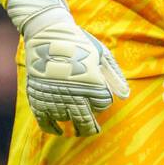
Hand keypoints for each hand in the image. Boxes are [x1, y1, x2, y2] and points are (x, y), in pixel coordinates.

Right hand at [6, 0, 129, 135]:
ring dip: (74, 126)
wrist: (47, 33)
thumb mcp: (101, 54)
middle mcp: (74, 94)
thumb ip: (114, 75)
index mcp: (93, 83)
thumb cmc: (78, 42)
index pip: (103, 104)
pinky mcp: (39, 99)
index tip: (100, 98)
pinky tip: (59, 131)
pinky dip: (53, 129)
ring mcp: (55, 97)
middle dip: (91, 127)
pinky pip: (46, 122)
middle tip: (93, 130)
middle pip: (86, 121)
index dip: (103, 102)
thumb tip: (125, 96)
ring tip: (78, 128)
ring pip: (68, 121)